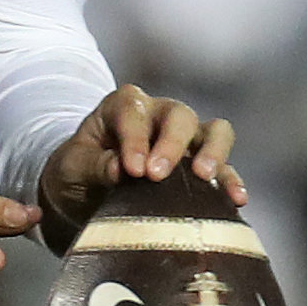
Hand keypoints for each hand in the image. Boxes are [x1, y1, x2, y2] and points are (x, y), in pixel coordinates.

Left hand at [39, 84, 240, 245]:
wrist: (84, 193)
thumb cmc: (76, 172)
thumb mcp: (71, 167)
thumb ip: (94, 165)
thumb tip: (122, 170)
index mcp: (123, 106)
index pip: (134, 113)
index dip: (135, 140)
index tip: (132, 171)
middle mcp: (160, 115)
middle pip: (179, 116)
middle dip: (172, 145)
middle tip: (158, 176)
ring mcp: (185, 140)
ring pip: (213, 131)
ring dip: (212, 152)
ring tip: (205, 178)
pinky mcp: (200, 167)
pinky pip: (225, 167)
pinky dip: (231, 181)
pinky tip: (235, 199)